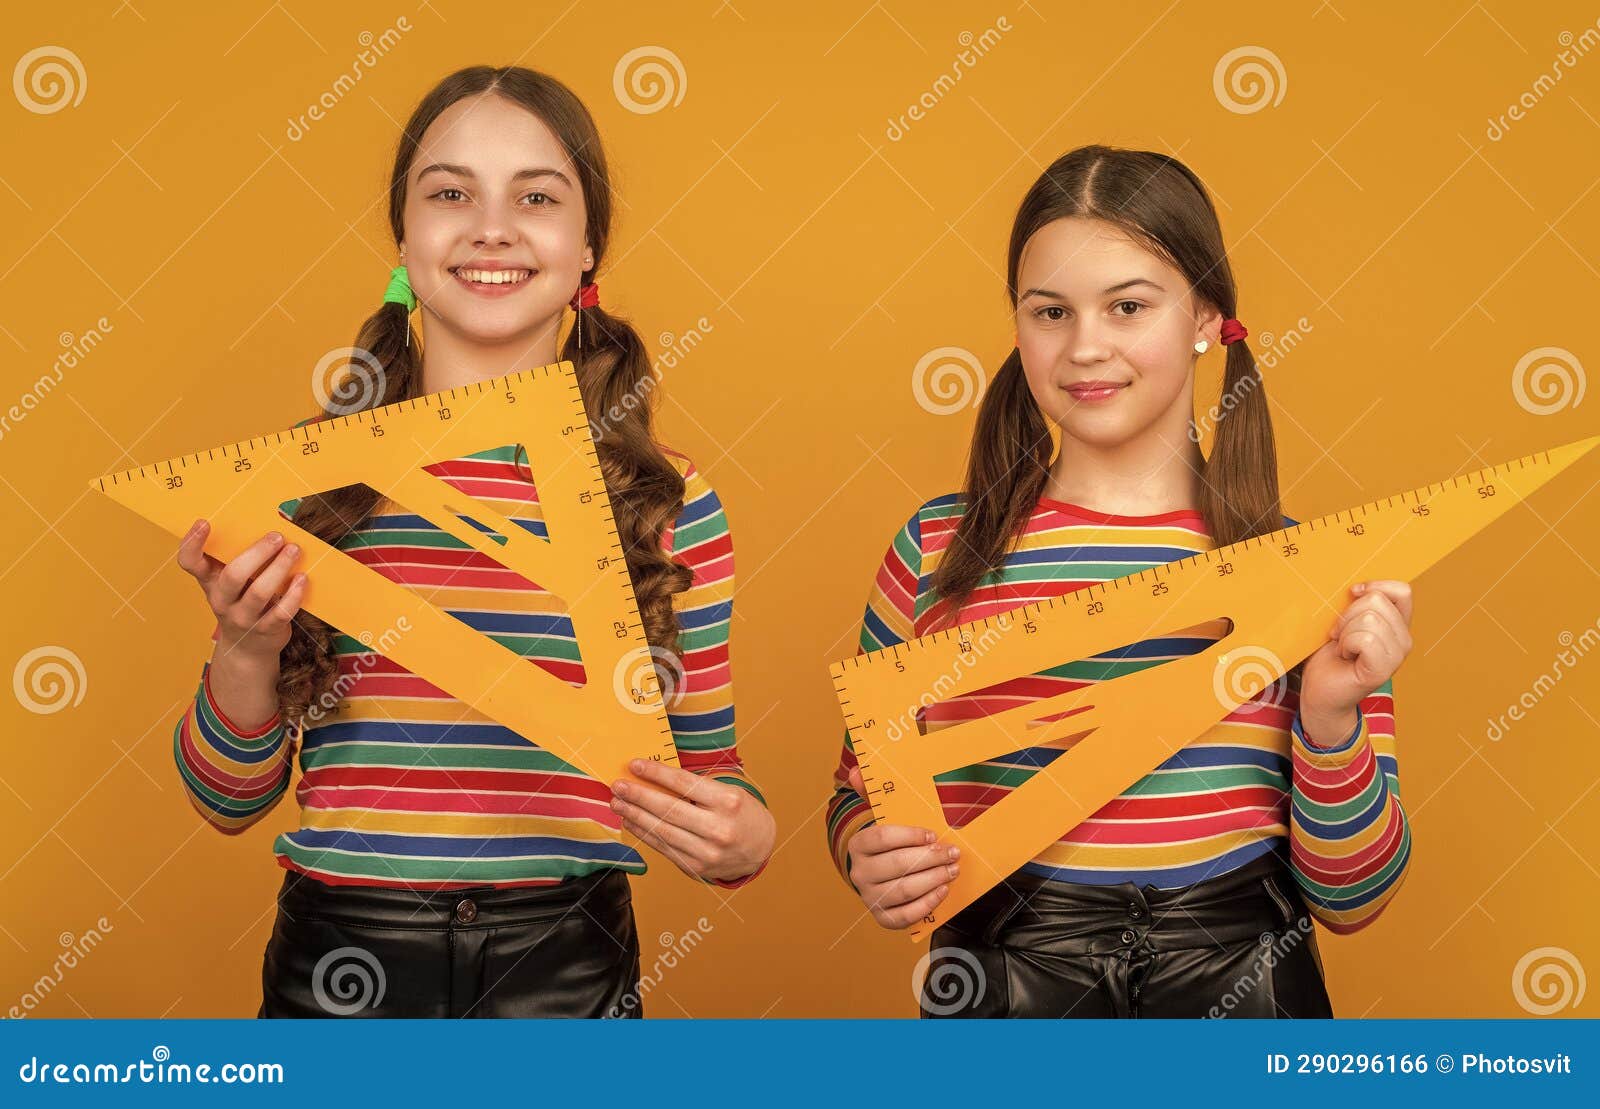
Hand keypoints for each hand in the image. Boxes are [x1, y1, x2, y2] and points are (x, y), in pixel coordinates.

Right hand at [175, 519, 306, 659]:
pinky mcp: (266, 630)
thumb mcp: (231, 584)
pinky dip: (294, 594)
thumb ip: (238, 560)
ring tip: (294, 550)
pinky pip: (280, 612)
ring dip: (279, 568)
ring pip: (259, 592)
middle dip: (257, 553)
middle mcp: (222, 600)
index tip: (204, 522)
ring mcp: (243, 617)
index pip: (190, 563)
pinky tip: (302, 579)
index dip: (192, 544)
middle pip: (233, 575)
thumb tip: (265, 525)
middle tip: (276, 536)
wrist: (247, 649)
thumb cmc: (241, 602)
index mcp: (210, 582)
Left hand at [610, 759, 773, 883]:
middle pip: (669, 809)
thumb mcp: (728, 793)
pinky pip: (664, 848)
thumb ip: (695, 788)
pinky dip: (644, 834)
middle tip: (618, 785)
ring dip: (635, 816)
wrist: (760, 847)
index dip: (657, 773)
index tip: (635, 765)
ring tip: (618, 803)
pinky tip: (631, 822)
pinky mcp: (697, 868)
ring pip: (663, 831)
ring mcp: (707, 852)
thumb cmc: (740, 813)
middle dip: (638, 796)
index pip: (685, 784)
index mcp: (729, 802)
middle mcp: (719, 828)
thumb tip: (652, 778)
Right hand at [842, 766, 959, 929]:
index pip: (881, 838)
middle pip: (897, 865)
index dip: (909, 835)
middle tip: (952, 853)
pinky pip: (906, 916)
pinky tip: (942, 890)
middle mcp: (860, 873)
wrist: (881, 878)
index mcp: (858, 845)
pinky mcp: (883, 917)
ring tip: (952, 869)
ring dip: (933, 879)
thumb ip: (872, 794)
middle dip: (929, 858)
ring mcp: (870, 897)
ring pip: (904, 890)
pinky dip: (927, 904)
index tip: (932, 834)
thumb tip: (857, 770)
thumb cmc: (889, 845)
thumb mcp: (882, 818)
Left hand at [1300, 579, 1413, 741]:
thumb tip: (1358, 587)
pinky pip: (1365, 639)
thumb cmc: (1330, 654)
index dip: (1374, 586)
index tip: (1352, 595)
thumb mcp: (1346, 620)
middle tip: (1342, 635)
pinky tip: (1346, 656)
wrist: (1320, 689)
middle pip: (1377, 601)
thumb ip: (1360, 604)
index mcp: (1398, 625)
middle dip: (1348, 614)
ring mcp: (1397, 656)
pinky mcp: (1383, 670)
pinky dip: (1346, 644)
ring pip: (1369, 619)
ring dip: (1346, 632)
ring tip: (1344, 647)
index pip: (1402, 591)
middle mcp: (1404, 640)